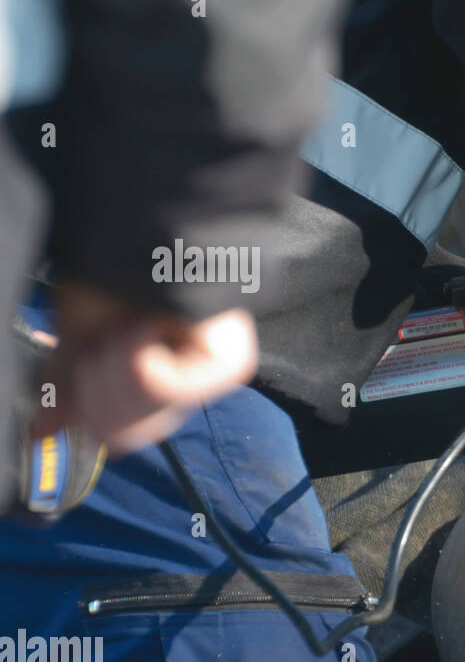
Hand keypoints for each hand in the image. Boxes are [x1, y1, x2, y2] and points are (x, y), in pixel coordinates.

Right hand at [31, 286, 257, 453]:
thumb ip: (63, 385)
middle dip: (96, 383)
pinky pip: (162, 387)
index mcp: (152, 383)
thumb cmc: (113, 271)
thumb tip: (39, 433)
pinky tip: (149, 323)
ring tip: (128, 326)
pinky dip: (138, 351)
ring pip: (139, 413)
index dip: (84, 402)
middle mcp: (185, 385)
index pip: (112, 432)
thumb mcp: (76, 333)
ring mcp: (210, 377)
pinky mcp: (228, 364)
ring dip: (114, 364)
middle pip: (122, 430)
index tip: (84, 357)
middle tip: (107, 339)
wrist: (141, 229)